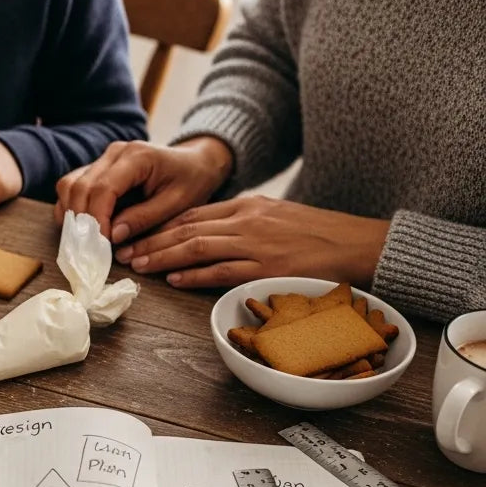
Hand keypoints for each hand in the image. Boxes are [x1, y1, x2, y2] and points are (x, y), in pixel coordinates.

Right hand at [53, 137, 232, 241]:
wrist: (196, 162)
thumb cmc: (192, 181)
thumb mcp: (178, 204)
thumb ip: (144, 218)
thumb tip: (112, 235)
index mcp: (137, 156)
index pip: (103, 188)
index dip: (97, 219)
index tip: (101, 245)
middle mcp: (114, 153)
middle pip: (79, 186)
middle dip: (80, 221)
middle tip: (89, 249)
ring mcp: (102, 159)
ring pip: (68, 185)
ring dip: (70, 214)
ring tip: (83, 241)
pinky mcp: (96, 168)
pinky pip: (71, 186)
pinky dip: (70, 209)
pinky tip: (82, 229)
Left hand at [115, 195, 390, 288]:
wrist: (361, 244)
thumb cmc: (318, 235)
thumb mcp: (276, 217)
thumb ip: (242, 223)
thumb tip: (208, 237)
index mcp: (248, 206)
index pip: (193, 213)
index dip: (160, 225)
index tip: (136, 234)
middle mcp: (248, 220)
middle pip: (187, 228)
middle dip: (152, 240)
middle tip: (125, 252)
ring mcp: (257, 244)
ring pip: (198, 247)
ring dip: (164, 257)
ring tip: (140, 265)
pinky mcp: (269, 267)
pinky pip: (224, 271)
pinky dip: (195, 275)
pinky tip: (174, 280)